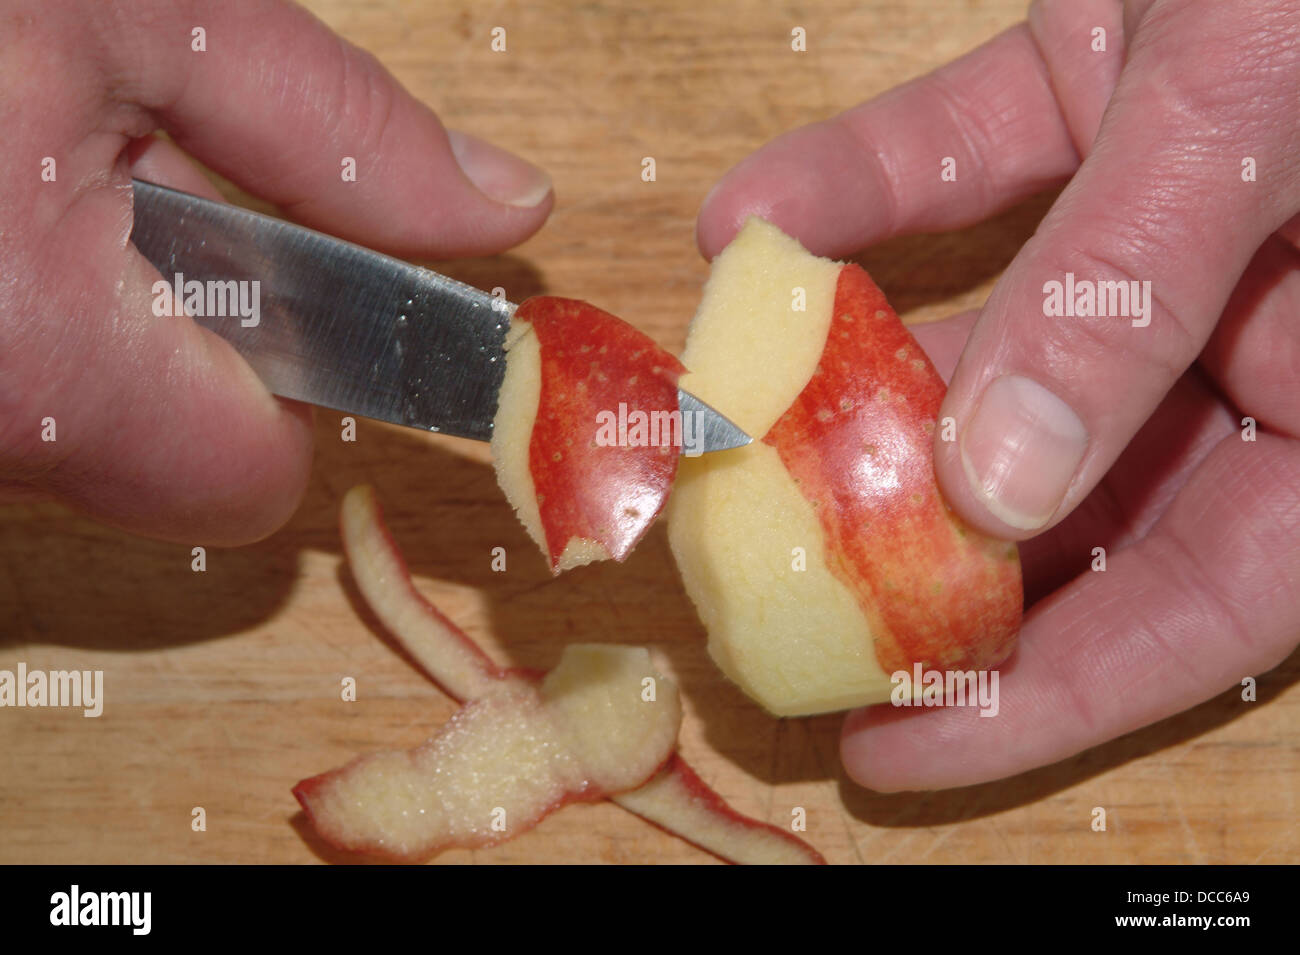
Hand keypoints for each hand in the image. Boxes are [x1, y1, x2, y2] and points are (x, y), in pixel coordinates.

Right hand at [0, 0, 552, 544]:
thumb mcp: (146, 15)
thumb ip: (336, 130)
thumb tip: (501, 206)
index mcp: (47, 351)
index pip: (252, 476)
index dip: (289, 381)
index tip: (275, 289)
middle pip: (164, 466)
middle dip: (183, 341)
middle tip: (127, 199)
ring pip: (80, 438)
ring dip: (99, 332)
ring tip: (40, 193)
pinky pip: (18, 408)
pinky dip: (32, 329)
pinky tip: (5, 218)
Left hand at [697, 0, 1299, 788]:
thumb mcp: (1273, 114)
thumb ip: (1135, 292)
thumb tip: (998, 480)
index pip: (1209, 607)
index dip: (1049, 696)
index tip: (892, 752)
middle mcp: (1274, 321)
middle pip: (1081, 490)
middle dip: (921, 543)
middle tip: (771, 595)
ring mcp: (1182, 212)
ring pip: (1007, 336)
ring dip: (863, 369)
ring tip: (729, 424)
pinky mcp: (1112, 93)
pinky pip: (971, 167)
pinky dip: (864, 190)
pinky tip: (748, 216)